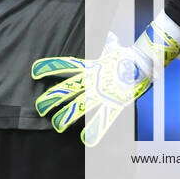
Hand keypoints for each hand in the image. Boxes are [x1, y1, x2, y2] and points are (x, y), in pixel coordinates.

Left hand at [31, 25, 179, 145]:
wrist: (144, 63)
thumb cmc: (128, 57)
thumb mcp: (115, 50)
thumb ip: (109, 46)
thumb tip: (113, 38)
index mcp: (90, 68)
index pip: (66, 66)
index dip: (49, 68)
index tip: (34, 72)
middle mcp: (92, 81)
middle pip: (67, 89)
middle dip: (52, 99)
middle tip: (40, 107)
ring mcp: (101, 94)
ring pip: (79, 107)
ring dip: (66, 117)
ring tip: (57, 126)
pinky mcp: (113, 105)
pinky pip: (101, 121)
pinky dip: (93, 131)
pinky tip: (84, 140)